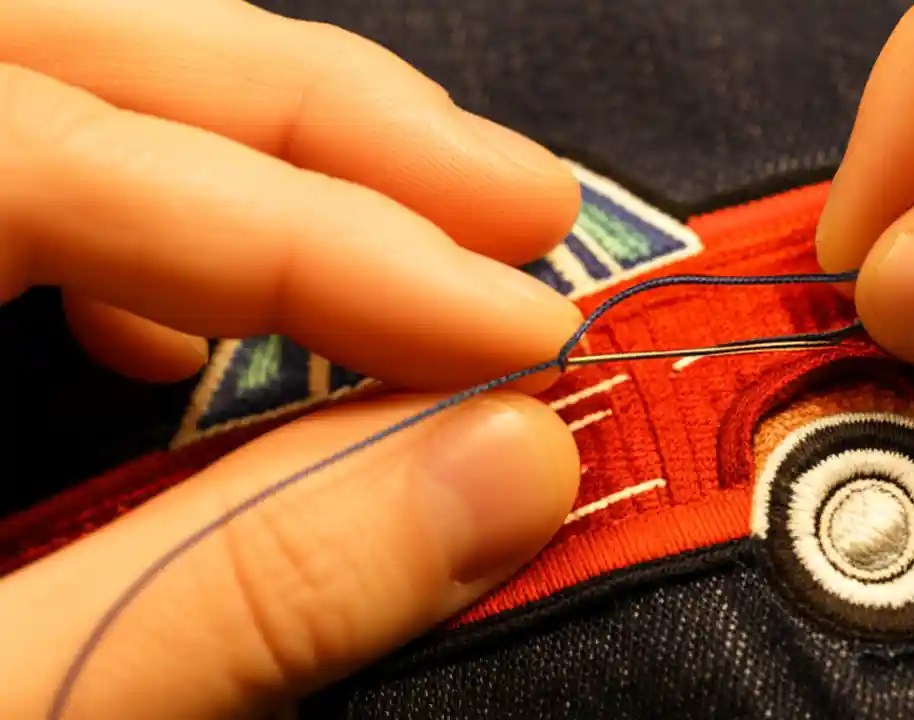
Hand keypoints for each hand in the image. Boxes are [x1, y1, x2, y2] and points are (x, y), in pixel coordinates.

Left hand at [0, 1, 581, 716]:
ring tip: (429, 229)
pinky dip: (174, 225)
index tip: (515, 330)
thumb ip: (237, 597)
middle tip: (514, 203)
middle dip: (320, 122)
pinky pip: (38, 191)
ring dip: (270, 143)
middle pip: (61, 57)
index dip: (321, 240)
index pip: (53, 166)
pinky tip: (221, 325)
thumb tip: (505, 465)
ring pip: (67, 87)